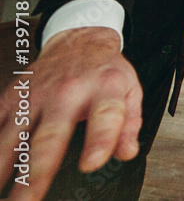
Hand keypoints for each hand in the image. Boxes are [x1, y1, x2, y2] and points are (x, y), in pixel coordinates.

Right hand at [0, 28, 142, 199]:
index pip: (104, 115)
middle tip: (30, 200)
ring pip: (15, 135)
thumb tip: (127, 152)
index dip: (100, 141)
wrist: (79, 40)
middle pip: (50, 135)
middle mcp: (68, 91)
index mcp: (104, 88)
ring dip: (5, 167)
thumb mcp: (130, 91)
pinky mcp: (14, 96)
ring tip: (3, 195)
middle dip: (38, 172)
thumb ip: (129, 123)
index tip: (91, 164)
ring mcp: (37, 94)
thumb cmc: (105, 71)